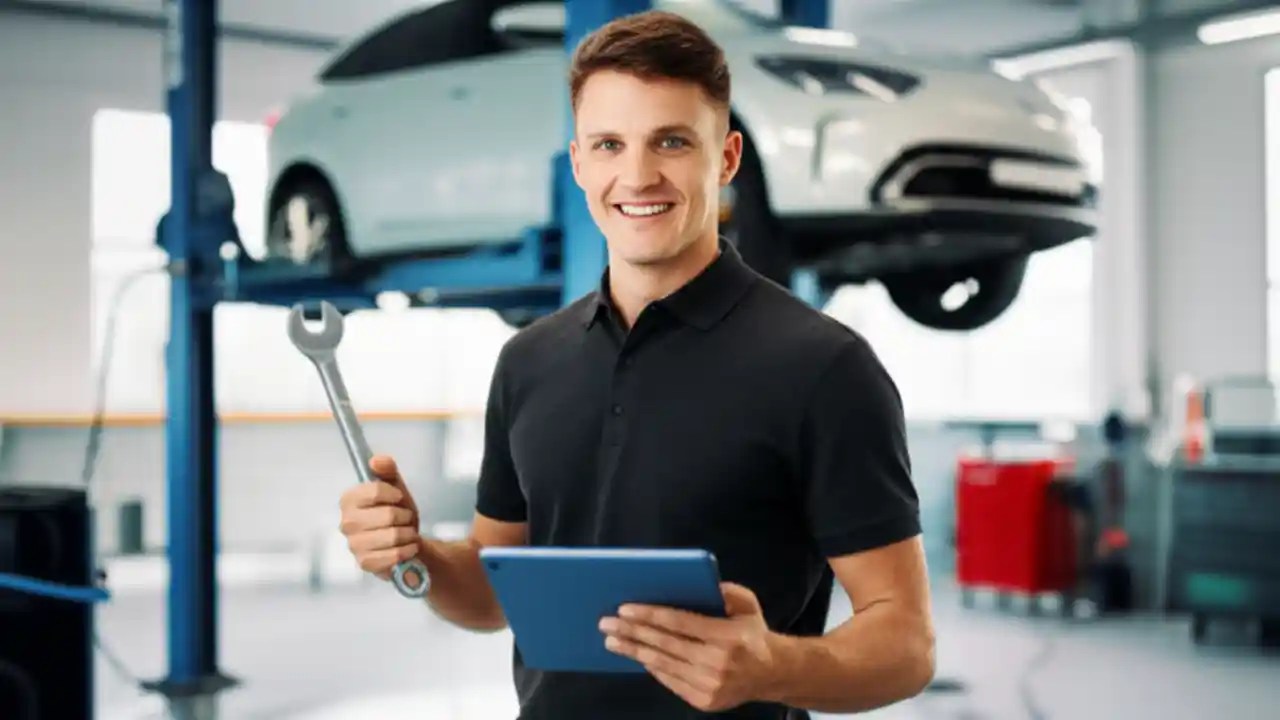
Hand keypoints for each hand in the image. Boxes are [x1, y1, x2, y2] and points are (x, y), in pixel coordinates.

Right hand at [338, 455, 422, 580]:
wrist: (406, 542)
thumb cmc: (397, 512)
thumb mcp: (396, 487)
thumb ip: (387, 470)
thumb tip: (376, 460)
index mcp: (349, 500)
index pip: (374, 491)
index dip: (395, 494)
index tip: (399, 498)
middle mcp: (346, 522)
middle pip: (388, 515)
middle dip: (405, 517)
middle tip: (404, 519)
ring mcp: (354, 545)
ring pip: (393, 536)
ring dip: (408, 534)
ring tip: (406, 534)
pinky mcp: (365, 563)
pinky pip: (393, 555)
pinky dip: (407, 550)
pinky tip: (407, 548)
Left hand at [599, 582, 778, 711]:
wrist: (771, 674)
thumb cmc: (752, 634)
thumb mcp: (748, 605)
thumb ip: (727, 591)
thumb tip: (699, 583)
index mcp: (726, 636)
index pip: (679, 623)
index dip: (649, 615)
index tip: (624, 609)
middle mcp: (716, 663)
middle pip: (664, 644)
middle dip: (632, 632)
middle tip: (606, 623)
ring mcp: (708, 685)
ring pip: (662, 664)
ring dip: (634, 651)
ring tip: (612, 640)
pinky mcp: (703, 701)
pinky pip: (669, 680)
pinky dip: (651, 667)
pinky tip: (637, 655)